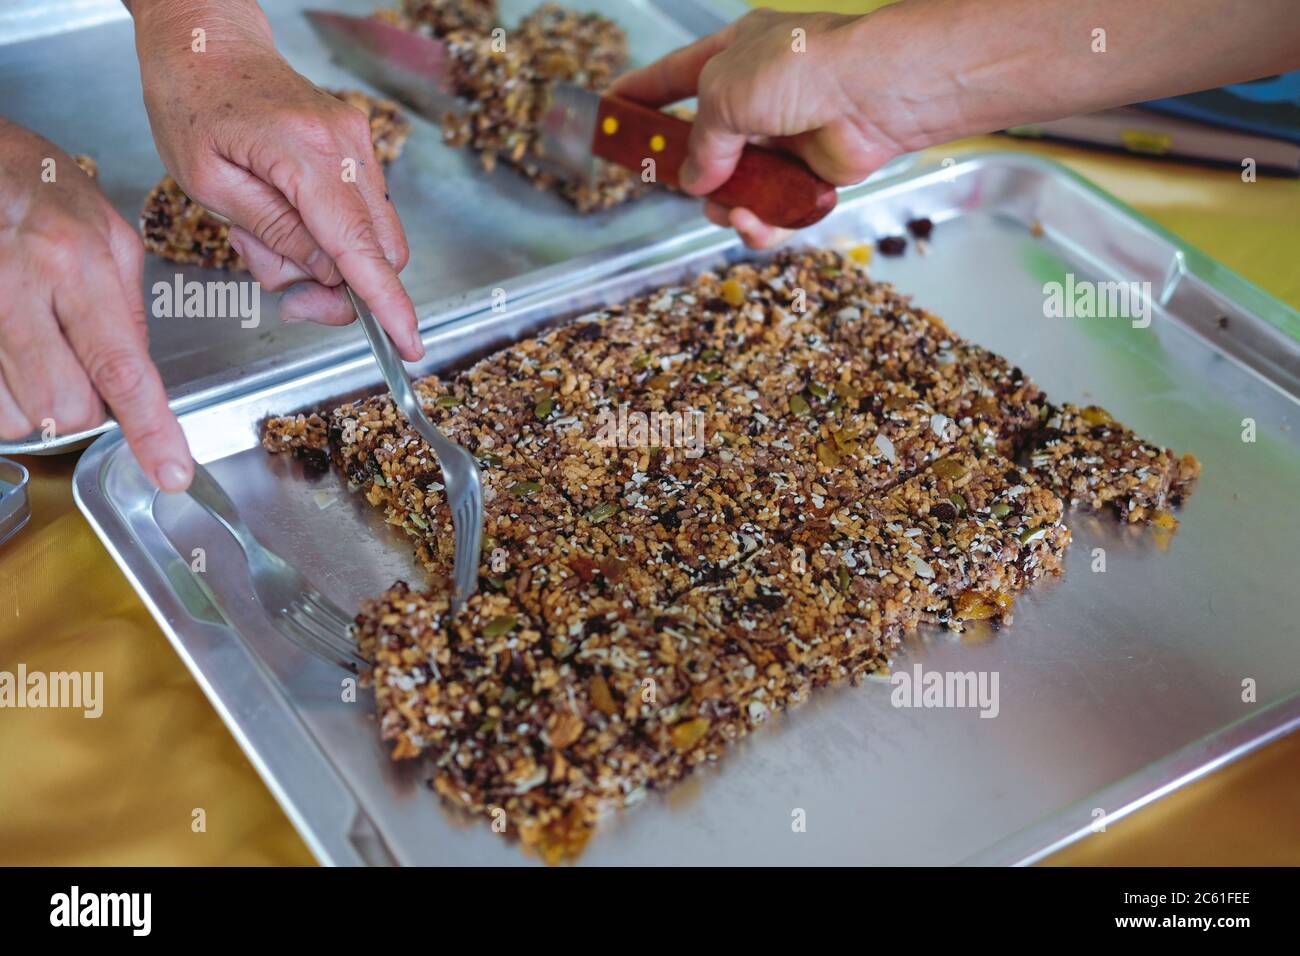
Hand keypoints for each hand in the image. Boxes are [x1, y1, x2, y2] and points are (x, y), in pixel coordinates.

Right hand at [0, 120, 191, 489]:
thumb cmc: (45, 193)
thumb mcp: (111, 238)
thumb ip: (129, 314)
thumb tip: (137, 384)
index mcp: (75, 264)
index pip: (121, 367)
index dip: (149, 429)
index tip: (171, 471)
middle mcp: (16, 289)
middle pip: (65, 406)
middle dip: (85, 406)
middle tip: (81, 364)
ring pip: (18, 414)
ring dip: (39, 401)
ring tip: (39, 348)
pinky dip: (6, 394)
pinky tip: (14, 353)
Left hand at [130, 0, 422, 357]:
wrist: (208, 43)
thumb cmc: (192, 103)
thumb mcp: (208, 183)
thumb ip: (274, 233)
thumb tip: (327, 274)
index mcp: (307, 153)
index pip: (359, 245)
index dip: (385, 301)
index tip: (408, 343)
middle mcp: (347, 147)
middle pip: (379, 251)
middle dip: (340, 289)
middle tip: (287, 298)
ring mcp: (358, 145)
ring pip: (371, 238)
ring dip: (325, 261)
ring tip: (262, 238)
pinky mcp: (357, 149)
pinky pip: (360, 215)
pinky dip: (327, 236)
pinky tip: (282, 219)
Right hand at [612, 9, 898, 248]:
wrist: (874, 93)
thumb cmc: (800, 69)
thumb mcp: (724, 93)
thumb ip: (700, 140)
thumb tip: (695, 181)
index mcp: (735, 54)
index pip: (676, 75)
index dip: (643, 93)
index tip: (614, 109)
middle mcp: (761, 94)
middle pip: (708, 140)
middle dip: (689, 169)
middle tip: (671, 186)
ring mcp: (787, 136)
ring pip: (738, 184)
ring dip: (726, 203)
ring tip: (726, 208)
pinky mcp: (810, 175)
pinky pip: (774, 209)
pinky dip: (760, 222)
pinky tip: (751, 222)